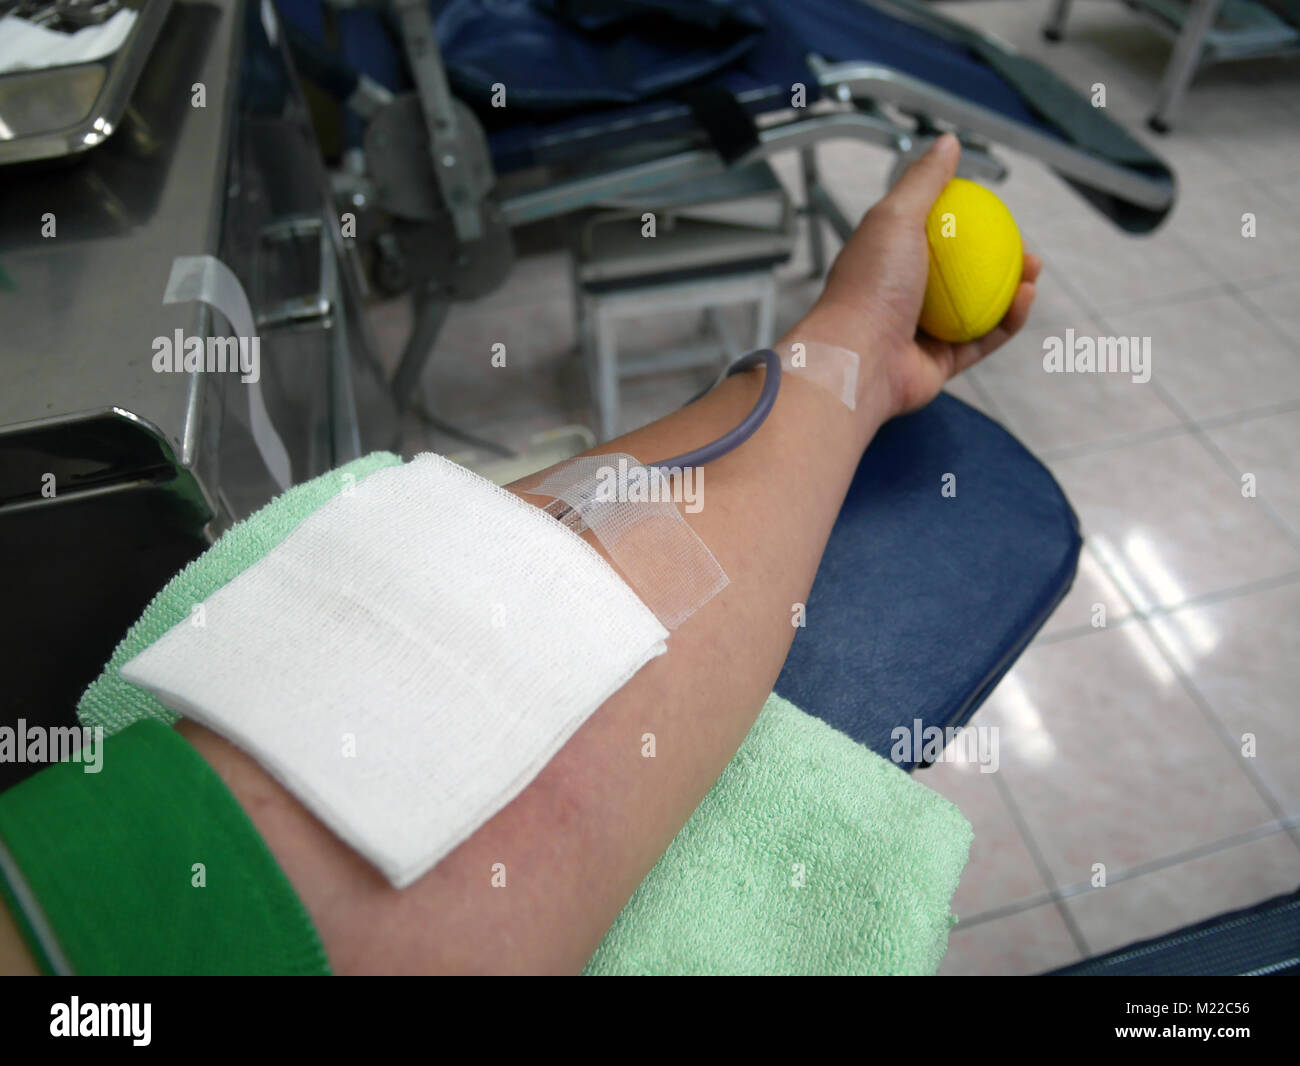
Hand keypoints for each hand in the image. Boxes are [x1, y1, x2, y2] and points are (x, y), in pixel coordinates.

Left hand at [805, 133, 1040, 418]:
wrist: (858, 359)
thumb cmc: (869, 286)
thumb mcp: (896, 216)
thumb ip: (924, 180)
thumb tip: (948, 142)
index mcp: (886, 263)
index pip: (930, 235)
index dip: (965, 222)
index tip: (996, 210)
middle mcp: (901, 297)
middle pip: (959, 274)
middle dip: (998, 259)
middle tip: (1025, 244)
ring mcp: (919, 333)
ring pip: (978, 308)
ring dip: (1012, 288)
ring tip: (1034, 268)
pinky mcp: (938, 364)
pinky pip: (982, 340)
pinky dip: (1008, 320)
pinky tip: (1027, 298)